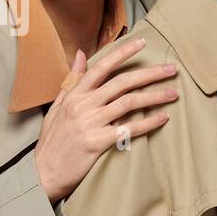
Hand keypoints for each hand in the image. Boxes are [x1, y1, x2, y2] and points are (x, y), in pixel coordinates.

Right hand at [34, 37, 178, 203]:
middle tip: (171, 69)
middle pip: (122, 82)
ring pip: (129, 103)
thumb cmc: (52, 141)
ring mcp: (90, 123)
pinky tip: (162, 118)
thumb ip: (72, 80)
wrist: (43, 173)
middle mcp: (83, 105)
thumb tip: (80, 54)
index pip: (101, 67)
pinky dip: (148, 123)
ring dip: (154, 97)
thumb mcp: (57, 106)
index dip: (123, 53)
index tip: (142, 43)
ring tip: (173, 94)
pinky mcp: (97, 142)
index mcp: (74, 95)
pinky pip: (128, 129)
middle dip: (150, 73)